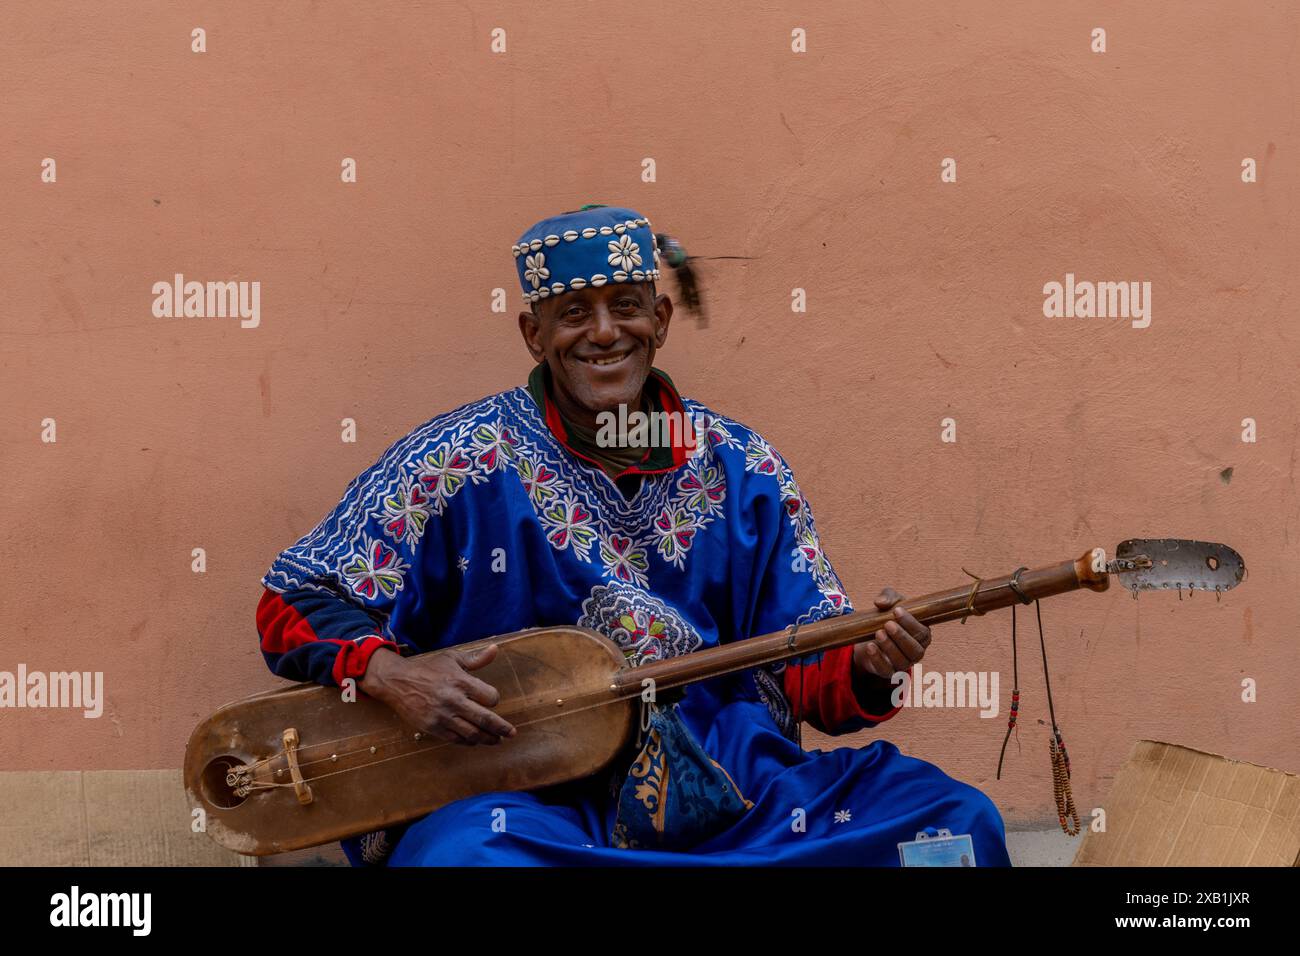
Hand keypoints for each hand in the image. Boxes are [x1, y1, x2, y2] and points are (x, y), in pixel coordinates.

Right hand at [358, 644, 516, 745]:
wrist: (397, 682)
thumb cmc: (428, 669)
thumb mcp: (452, 658)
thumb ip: (476, 658)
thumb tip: (496, 649)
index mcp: (460, 681)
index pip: (489, 697)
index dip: (494, 699)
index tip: (492, 700)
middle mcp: (453, 700)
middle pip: (485, 719)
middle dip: (501, 728)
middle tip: (511, 733)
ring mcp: (442, 716)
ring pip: (472, 733)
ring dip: (487, 739)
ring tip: (496, 740)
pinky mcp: (433, 728)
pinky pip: (456, 739)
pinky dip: (469, 742)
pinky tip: (476, 741)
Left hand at [852, 588, 931, 689]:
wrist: (871, 636)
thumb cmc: (888, 616)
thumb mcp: (891, 602)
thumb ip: (889, 597)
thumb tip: (880, 602)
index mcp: (922, 635)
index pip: (922, 632)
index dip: (910, 622)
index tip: (896, 611)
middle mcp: (916, 651)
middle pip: (915, 649)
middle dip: (901, 636)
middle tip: (887, 624)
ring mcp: (904, 664)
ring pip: (902, 661)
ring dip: (890, 647)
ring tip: (878, 633)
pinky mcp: (889, 672)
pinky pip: (886, 670)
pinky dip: (878, 659)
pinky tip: (870, 647)